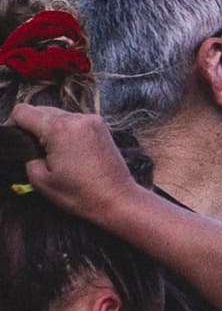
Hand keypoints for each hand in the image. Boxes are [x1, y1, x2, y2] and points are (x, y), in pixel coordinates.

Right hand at [3, 103, 137, 219]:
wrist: (118, 199)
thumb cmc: (80, 194)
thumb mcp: (40, 179)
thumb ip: (26, 153)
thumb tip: (26, 143)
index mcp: (58, 128)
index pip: (22, 112)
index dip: (15, 126)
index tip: (21, 143)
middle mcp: (77, 118)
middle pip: (39, 110)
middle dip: (33, 127)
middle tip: (38, 152)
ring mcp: (92, 120)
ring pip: (57, 114)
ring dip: (51, 129)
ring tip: (57, 153)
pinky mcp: (101, 125)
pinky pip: (73, 120)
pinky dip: (66, 130)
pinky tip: (71, 150)